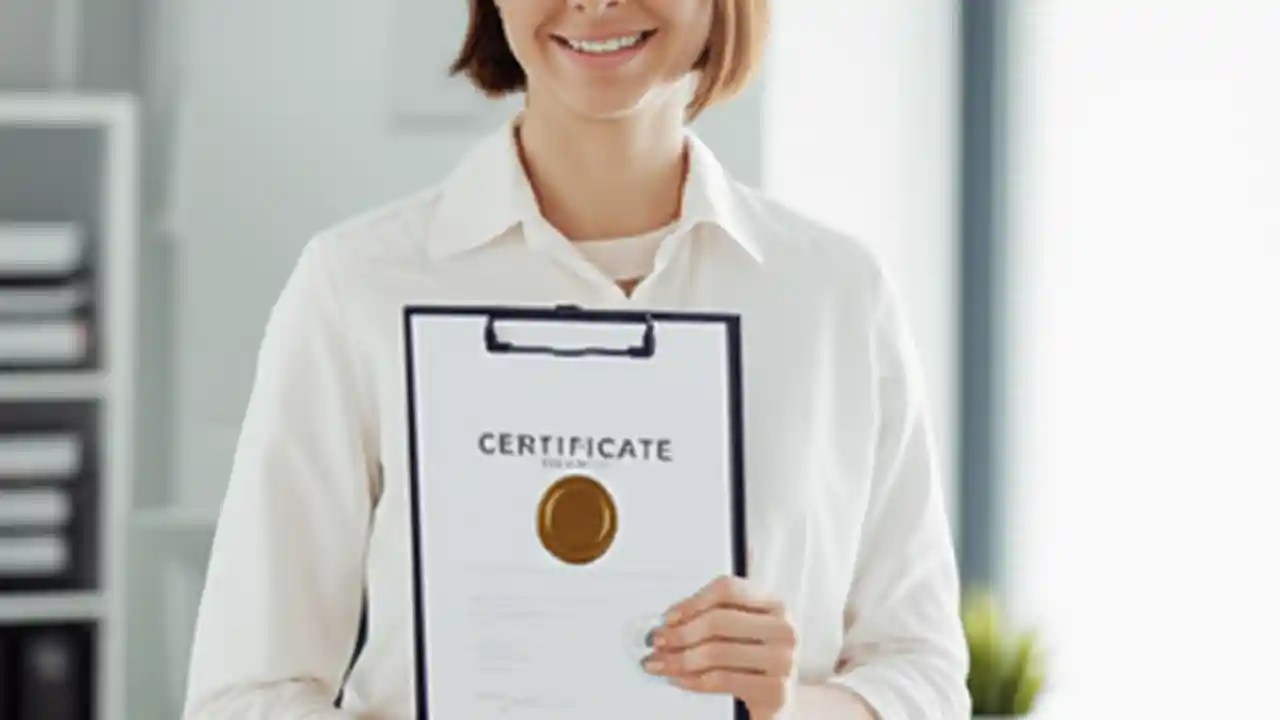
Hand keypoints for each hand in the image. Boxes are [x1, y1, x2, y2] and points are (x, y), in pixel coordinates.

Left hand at [643, 576, 797, 719]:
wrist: (773, 700)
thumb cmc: (749, 662)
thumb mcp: (734, 633)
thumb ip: (706, 620)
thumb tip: (667, 623)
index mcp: (773, 604)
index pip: (728, 589)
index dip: (692, 602)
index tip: (668, 617)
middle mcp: (783, 629)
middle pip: (719, 620)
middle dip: (680, 633)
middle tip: (656, 642)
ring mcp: (783, 660)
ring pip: (717, 652)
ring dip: (679, 659)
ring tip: (659, 663)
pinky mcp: (776, 691)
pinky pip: (722, 680)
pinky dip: (693, 680)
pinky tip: (678, 680)